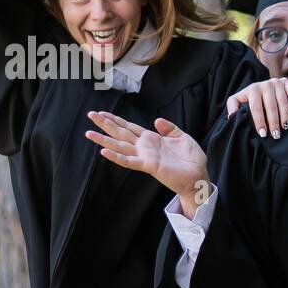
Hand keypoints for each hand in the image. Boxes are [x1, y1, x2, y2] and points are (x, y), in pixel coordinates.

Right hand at [85, 111, 209, 216]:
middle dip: (105, 125)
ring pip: (120, 146)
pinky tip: (104, 151)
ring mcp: (145, 156)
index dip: (116, 120)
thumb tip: (156, 120)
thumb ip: (169, 128)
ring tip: (89, 133)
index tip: (102, 112)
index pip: (129, 127)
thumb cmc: (191, 159)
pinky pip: (129, 161)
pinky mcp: (149, 165)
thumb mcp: (181, 137)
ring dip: (104, 140)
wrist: (199, 175)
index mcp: (151, 139)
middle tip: (90, 115)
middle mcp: (144, 147)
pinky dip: (116, 156)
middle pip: (120, 133)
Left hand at [227, 77, 287, 136]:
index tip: (263, 134)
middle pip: (270, 106)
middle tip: (276, 135)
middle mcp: (265, 84)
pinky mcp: (287, 83)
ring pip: (282, 101)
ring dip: (284, 116)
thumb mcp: (239, 99)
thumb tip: (232, 116)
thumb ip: (233, 106)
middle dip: (273, 122)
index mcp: (253, 89)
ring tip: (285, 127)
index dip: (259, 121)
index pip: (256, 107)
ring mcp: (277, 82)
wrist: (264, 86)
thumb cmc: (251, 97)